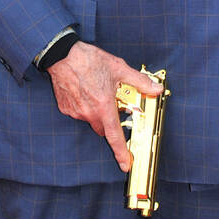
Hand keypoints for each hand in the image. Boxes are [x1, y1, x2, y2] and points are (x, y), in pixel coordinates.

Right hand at [46, 41, 161, 172]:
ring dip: (97, 111)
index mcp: (104, 106)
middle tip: (113, 103)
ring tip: (97, 90)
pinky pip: (79, 112)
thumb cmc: (90, 60)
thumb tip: (156, 89)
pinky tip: (85, 90)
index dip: (121, 152)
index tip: (126, 164)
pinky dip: (84, 105)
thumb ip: (139, 81)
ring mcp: (75, 112)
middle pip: (104, 127)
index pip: (115, 136)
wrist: (62, 55)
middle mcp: (89, 113)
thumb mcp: (119, 68)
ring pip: (91, 119)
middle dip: (110, 120)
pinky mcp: (65, 108)